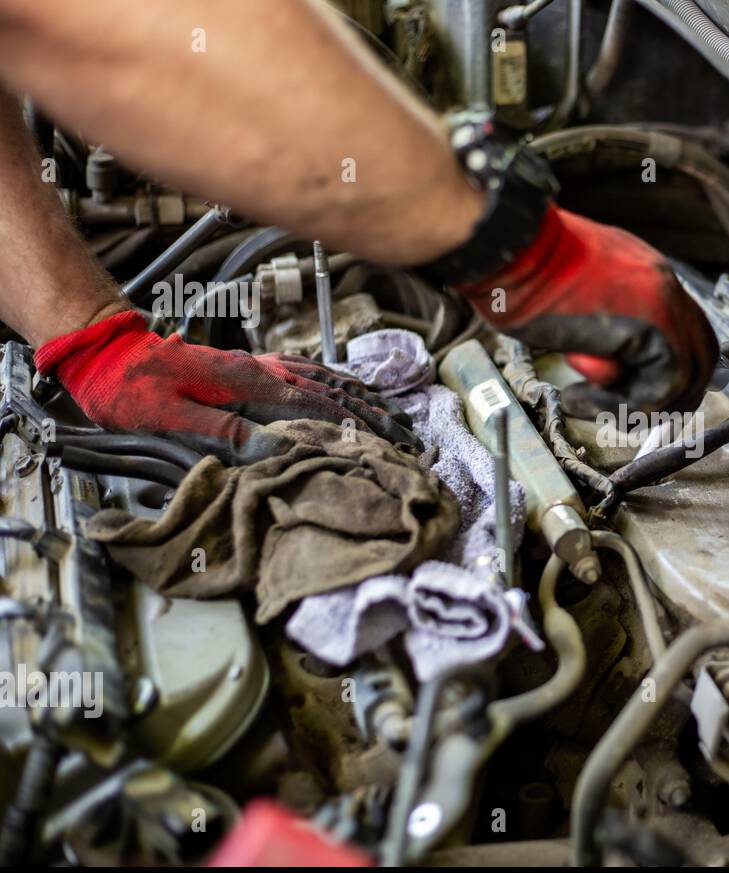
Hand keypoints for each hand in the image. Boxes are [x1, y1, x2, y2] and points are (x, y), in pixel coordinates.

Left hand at [35, 310, 418, 463]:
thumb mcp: (169, 418)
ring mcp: (258, 366)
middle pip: (332, 395)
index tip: (389, 449)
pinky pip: (306, 371)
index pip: (316, 412)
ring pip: (324, 381)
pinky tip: (350, 389)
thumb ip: (225, 433)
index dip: (357, 432)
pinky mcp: (251, 366)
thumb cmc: (129, 389)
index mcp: (247, 387)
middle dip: (375, 418)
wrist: (104, 351)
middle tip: (409, 439)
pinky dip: (337, 381)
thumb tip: (276, 449)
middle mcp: (261, 372)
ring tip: (396, 417)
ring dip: (363, 400)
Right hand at [455, 204, 718, 417]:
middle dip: (669, 398)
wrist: (514, 251)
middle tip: (629, 415)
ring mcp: (665, 305)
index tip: (645, 394)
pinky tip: (580, 396)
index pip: (688, 330)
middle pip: (699, 357)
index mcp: (648, 272)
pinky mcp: (653, 328)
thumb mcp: (578, 294)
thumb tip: (609, 362)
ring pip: (682, 378)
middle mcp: (666, 284)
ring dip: (636, 403)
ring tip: (589, 402)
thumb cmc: (524, 267)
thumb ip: (606, 325)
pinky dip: (621, 403)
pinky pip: (659, 386)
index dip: (672, 370)